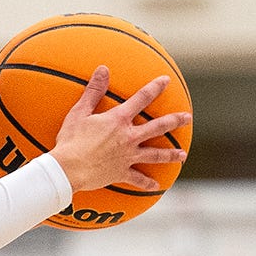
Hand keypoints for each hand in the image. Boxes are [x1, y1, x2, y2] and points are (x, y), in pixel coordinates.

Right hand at [47, 68, 189, 194]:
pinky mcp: (121, 172)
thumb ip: (93, 90)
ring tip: (182, 155)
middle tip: (188, 118)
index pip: (142, 99)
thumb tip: (103, 69)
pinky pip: (138, 179)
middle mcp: (128, 137)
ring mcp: (127, 156)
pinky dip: (147, 183)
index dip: (155, 88)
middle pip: (158, 127)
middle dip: (175, 121)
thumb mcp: (79, 112)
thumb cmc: (71, 140)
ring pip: (155, 155)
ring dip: (170, 154)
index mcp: (119, 120)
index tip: (166, 81)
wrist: (68, 169)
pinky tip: (157, 186)